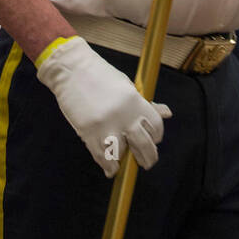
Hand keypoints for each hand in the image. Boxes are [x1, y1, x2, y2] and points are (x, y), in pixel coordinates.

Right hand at [35, 37, 170, 176]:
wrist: (71, 70)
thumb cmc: (100, 76)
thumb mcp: (127, 87)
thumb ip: (144, 104)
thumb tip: (167, 113)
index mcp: (136, 102)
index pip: (156, 127)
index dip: (156, 137)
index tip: (153, 140)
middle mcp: (124, 116)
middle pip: (144, 145)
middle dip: (147, 157)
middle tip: (146, 163)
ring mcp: (106, 126)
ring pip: (122, 155)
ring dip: (124, 162)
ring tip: (123, 164)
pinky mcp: (88, 132)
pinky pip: (102, 157)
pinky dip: (108, 166)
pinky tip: (110, 168)